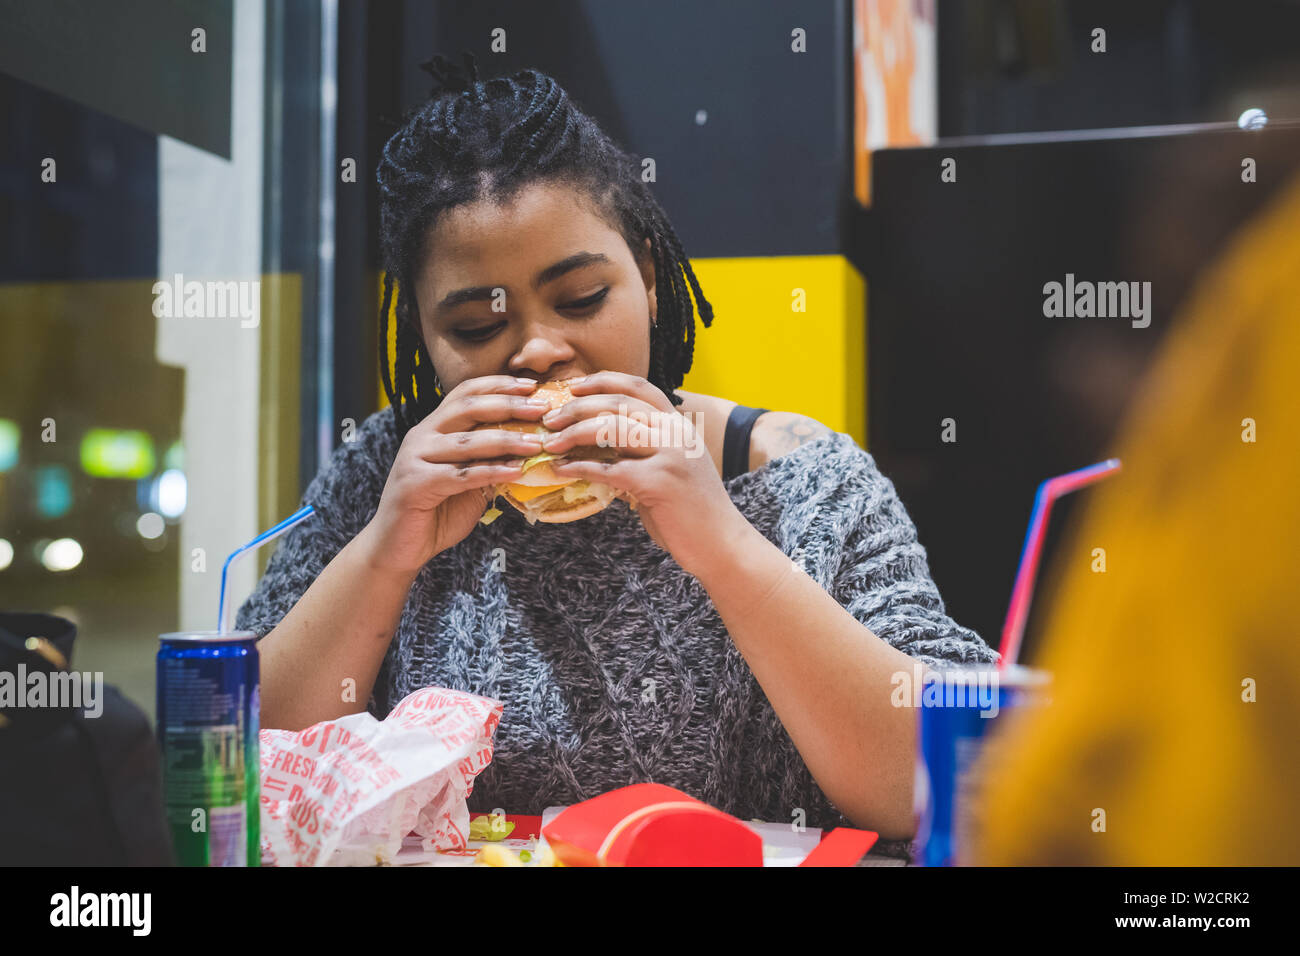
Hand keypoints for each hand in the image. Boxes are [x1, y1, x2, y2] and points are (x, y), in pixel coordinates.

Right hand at [359, 375, 551, 573]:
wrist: (398, 548)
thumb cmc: (436, 512)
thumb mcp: (470, 481)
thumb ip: (490, 462)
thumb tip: (532, 448)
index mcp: (433, 428)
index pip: (466, 393)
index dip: (499, 385)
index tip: (532, 386)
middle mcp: (421, 435)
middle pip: (467, 407)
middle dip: (508, 405)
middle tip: (541, 408)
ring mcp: (415, 458)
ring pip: (466, 441)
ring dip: (506, 440)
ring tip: (537, 443)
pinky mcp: (414, 484)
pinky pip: (460, 475)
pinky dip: (492, 471)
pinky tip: (516, 471)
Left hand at [539, 371, 749, 576]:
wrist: (721, 544)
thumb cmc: (692, 511)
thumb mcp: (673, 467)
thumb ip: (644, 451)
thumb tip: (600, 446)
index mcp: (679, 425)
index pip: (638, 388)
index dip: (603, 381)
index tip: (574, 387)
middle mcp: (676, 433)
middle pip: (618, 403)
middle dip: (578, 407)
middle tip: (551, 418)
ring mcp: (670, 456)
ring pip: (611, 429)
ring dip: (574, 433)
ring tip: (552, 443)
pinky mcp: (659, 483)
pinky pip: (610, 469)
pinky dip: (580, 468)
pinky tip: (562, 470)